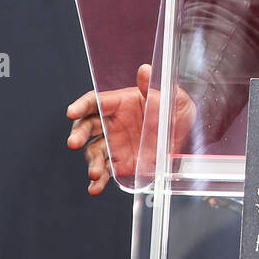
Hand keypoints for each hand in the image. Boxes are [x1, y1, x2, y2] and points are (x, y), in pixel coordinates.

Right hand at [65, 64, 195, 194]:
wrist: (186, 138)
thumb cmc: (176, 112)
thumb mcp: (173, 98)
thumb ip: (156, 87)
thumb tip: (145, 70)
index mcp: (120, 103)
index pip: (95, 102)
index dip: (81, 105)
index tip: (71, 112)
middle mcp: (112, 123)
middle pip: (87, 126)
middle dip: (78, 134)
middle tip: (73, 142)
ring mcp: (114, 144)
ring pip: (94, 152)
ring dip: (91, 162)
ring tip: (95, 173)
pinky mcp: (119, 163)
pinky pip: (105, 171)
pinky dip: (98, 181)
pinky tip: (95, 187)